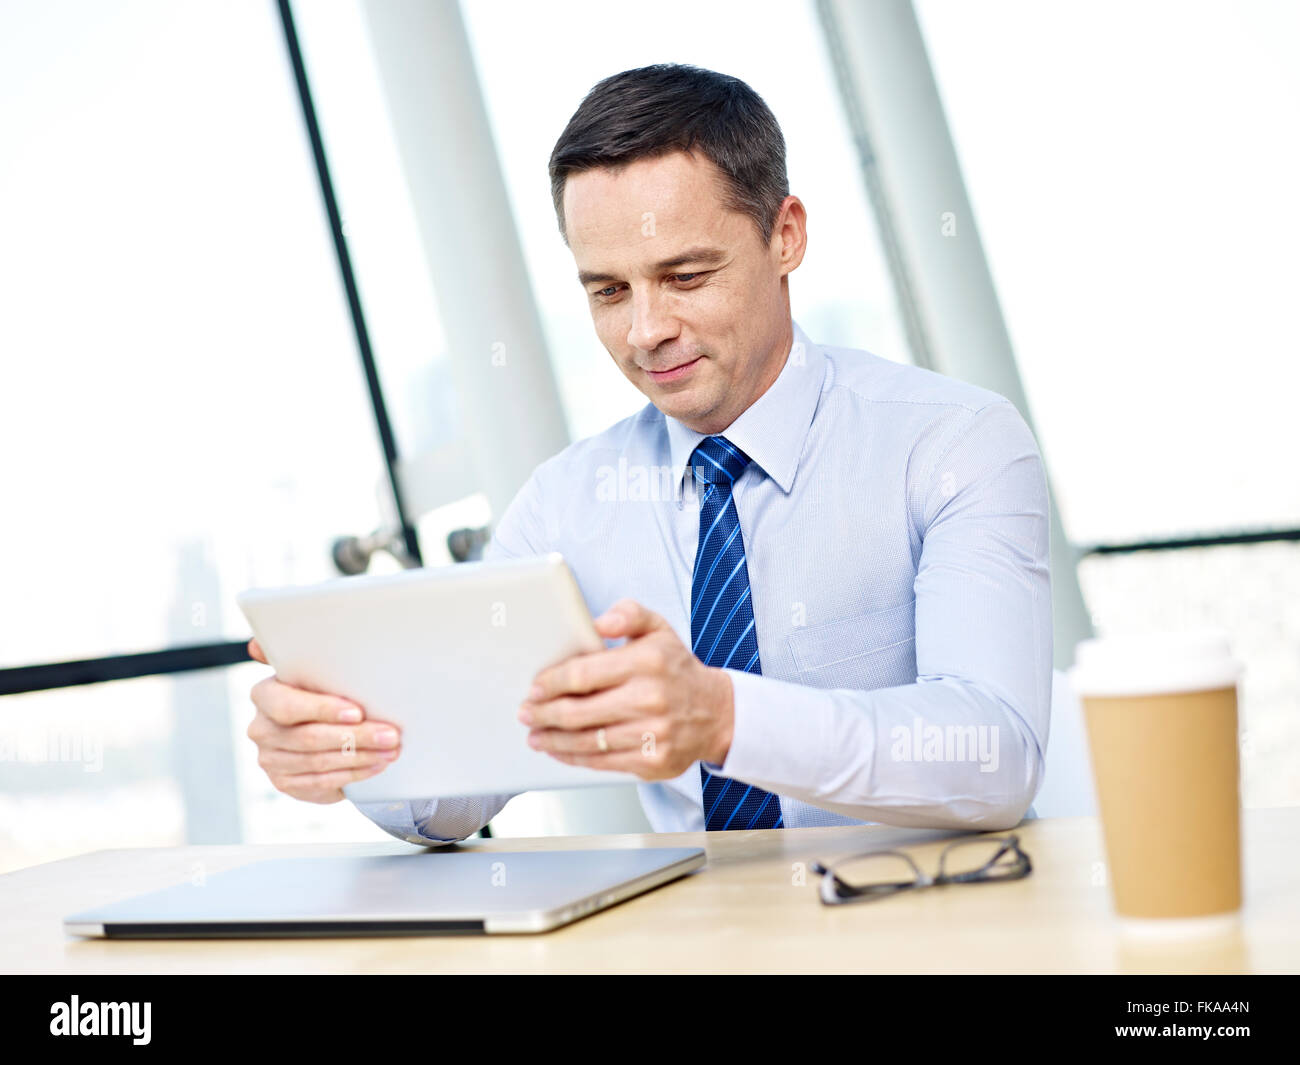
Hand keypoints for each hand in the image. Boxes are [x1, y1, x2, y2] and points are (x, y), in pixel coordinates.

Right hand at [245, 638, 401, 803]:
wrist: (319, 729)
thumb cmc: (321, 691)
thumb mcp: (315, 670)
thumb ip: (300, 653)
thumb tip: (257, 645)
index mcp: (264, 695)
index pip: (287, 706)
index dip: (322, 710)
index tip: (357, 711)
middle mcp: (261, 729)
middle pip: (310, 737)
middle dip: (356, 736)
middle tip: (391, 734)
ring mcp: (271, 759)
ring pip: (320, 762)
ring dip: (361, 757)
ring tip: (391, 749)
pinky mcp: (285, 783)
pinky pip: (322, 783)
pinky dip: (354, 774)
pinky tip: (377, 765)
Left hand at [517, 599, 733, 779]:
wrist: (716, 713)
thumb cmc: (677, 670)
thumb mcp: (658, 629)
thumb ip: (628, 614)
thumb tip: (598, 622)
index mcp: (647, 661)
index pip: (584, 673)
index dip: (552, 682)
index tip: (534, 687)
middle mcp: (651, 698)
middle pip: (579, 712)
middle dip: (544, 714)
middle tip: (526, 712)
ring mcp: (653, 734)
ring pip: (587, 741)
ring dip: (553, 739)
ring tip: (535, 734)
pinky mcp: (653, 762)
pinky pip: (603, 762)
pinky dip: (574, 757)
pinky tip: (560, 750)